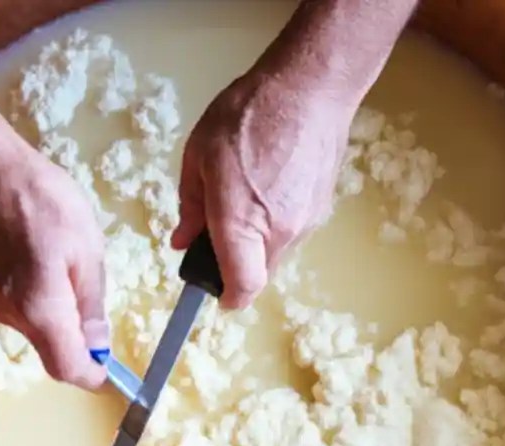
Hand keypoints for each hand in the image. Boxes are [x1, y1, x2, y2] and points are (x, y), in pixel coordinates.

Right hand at [0, 141, 108, 388]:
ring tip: (66, 262)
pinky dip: (38, 296)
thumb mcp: (86, 248)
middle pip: (51, 348)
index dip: (92, 376)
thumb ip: (91, 303)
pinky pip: (18, 304)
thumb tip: (98, 345)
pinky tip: (41, 255)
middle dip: (78, 337)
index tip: (110, 370)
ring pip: (35, 325)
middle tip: (95, 295)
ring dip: (58, 312)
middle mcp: (11, 316)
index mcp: (41, 311)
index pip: (67, 368)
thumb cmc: (39, 200)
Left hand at [171, 71, 355, 308]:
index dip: (227, 297)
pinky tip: (269, 183)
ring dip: (256, 240)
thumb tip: (183, 240)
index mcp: (241, 222)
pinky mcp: (321, 208)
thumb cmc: (247, 115)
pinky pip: (292, 230)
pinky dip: (276, 220)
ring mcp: (305, 222)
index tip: (215, 293)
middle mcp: (277, 232)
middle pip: (257, 273)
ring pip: (275, 252)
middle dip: (236, 263)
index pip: (242, 287)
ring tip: (245, 193)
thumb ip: (191, 207)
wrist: (310, 88)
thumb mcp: (199, 156)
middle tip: (219, 229)